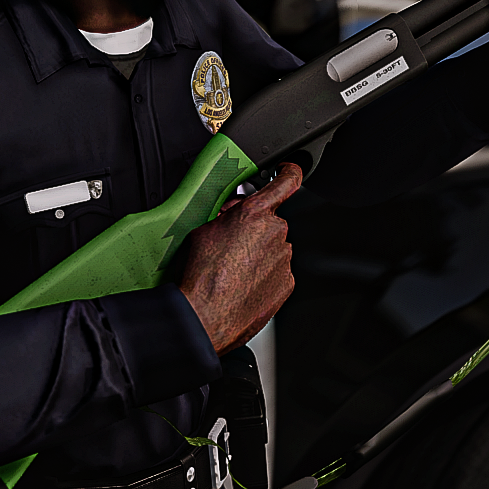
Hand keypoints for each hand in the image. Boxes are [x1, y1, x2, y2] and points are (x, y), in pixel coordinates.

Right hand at [178, 163, 303, 353]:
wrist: (204, 317)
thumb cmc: (198, 277)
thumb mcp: (201, 230)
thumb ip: (225, 215)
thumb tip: (230, 212)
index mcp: (254, 214)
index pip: (285, 182)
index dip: (289, 172)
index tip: (289, 171)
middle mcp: (275, 234)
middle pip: (270, 222)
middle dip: (253, 230)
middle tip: (230, 246)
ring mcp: (284, 260)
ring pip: (274, 249)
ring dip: (258, 255)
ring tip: (232, 272)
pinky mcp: (286, 284)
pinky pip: (277, 272)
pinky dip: (263, 276)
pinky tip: (242, 285)